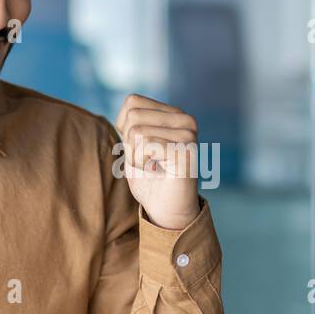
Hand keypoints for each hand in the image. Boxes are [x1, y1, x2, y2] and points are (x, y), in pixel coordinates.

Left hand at [114, 93, 200, 229]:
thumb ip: (133, 122)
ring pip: (136, 131)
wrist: (167, 211)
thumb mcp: (134, 144)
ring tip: (154, 167)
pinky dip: (142, 164)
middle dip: (130, 144)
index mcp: (175, 114)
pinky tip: (158, 172)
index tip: (143, 149)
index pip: (132, 102)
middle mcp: (186, 119)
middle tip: (148, 162)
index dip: (126, 129)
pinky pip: (144, 146)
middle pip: (133, 116)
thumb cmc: (150, 180)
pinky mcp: (185, 150)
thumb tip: (130, 103)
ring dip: (136, 157)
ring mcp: (188, 134)